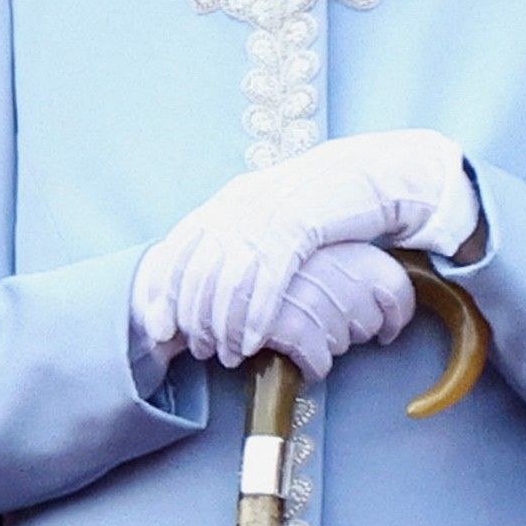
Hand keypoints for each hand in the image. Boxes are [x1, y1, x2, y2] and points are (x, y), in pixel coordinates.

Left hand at [133, 130, 479, 365]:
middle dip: (193, 318)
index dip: (162, 292)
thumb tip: (210, 275)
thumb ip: (239, 233)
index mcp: (228, 200)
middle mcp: (239, 206)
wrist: (367, 172)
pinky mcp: (298, 227)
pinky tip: (254, 341)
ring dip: (224, 325)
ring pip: (229, 280)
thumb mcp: (270, 209)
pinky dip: (256, 316)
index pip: (177, 249)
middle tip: (198, 350)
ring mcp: (267, 216)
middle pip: (198, 271)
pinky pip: (267, 280)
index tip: (158, 328)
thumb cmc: (320, 199)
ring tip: (229, 353)